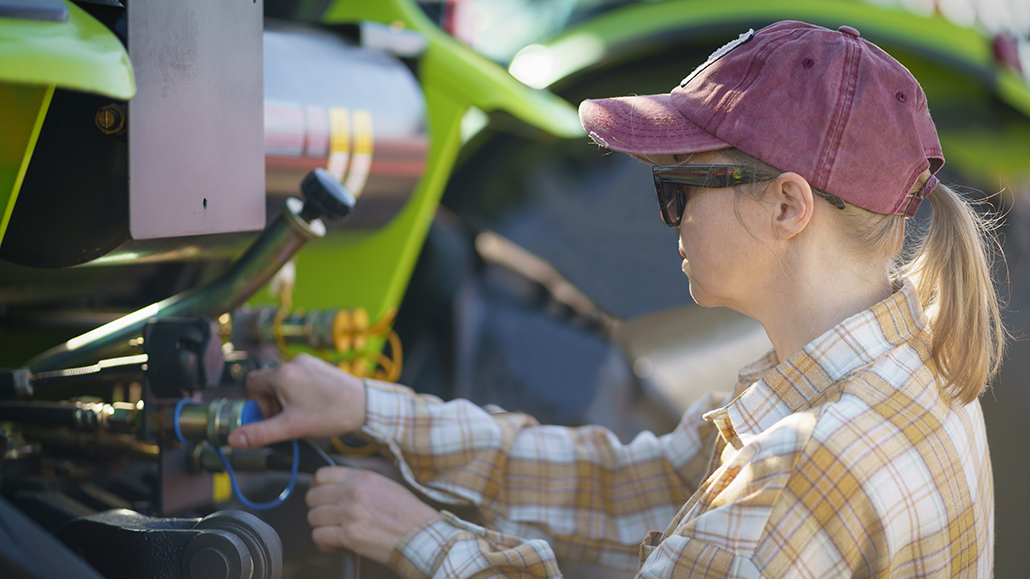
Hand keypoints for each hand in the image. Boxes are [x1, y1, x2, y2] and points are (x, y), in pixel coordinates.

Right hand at [228, 353, 365, 449]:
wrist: (367, 406)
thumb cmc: (331, 414)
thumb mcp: (291, 428)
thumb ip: (260, 433)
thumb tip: (234, 439)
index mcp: (283, 374)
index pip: (251, 384)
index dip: (257, 404)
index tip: (272, 418)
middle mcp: (294, 362)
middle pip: (268, 383)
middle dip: (273, 404)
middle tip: (289, 420)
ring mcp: (309, 362)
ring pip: (285, 382)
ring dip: (288, 400)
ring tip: (304, 415)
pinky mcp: (321, 366)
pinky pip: (300, 379)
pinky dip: (301, 394)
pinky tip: (315, 407)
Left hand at [305, 466, 442, 563]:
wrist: (422, 536)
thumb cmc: (409, 514)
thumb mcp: (386, 486)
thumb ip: (361, 484)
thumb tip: (339, 487)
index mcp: (362, 478)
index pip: (322, 475)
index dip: (317, 488)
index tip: (321, 496)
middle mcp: (353, 492)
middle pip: (313, 497)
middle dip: (318, 509)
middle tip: (328, 517)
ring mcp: (349, 513)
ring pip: (313, 517)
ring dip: (321, 527)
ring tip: (334, 532)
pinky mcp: (349, 535)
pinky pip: (319, 537)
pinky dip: (323, 543)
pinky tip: (334, 544)